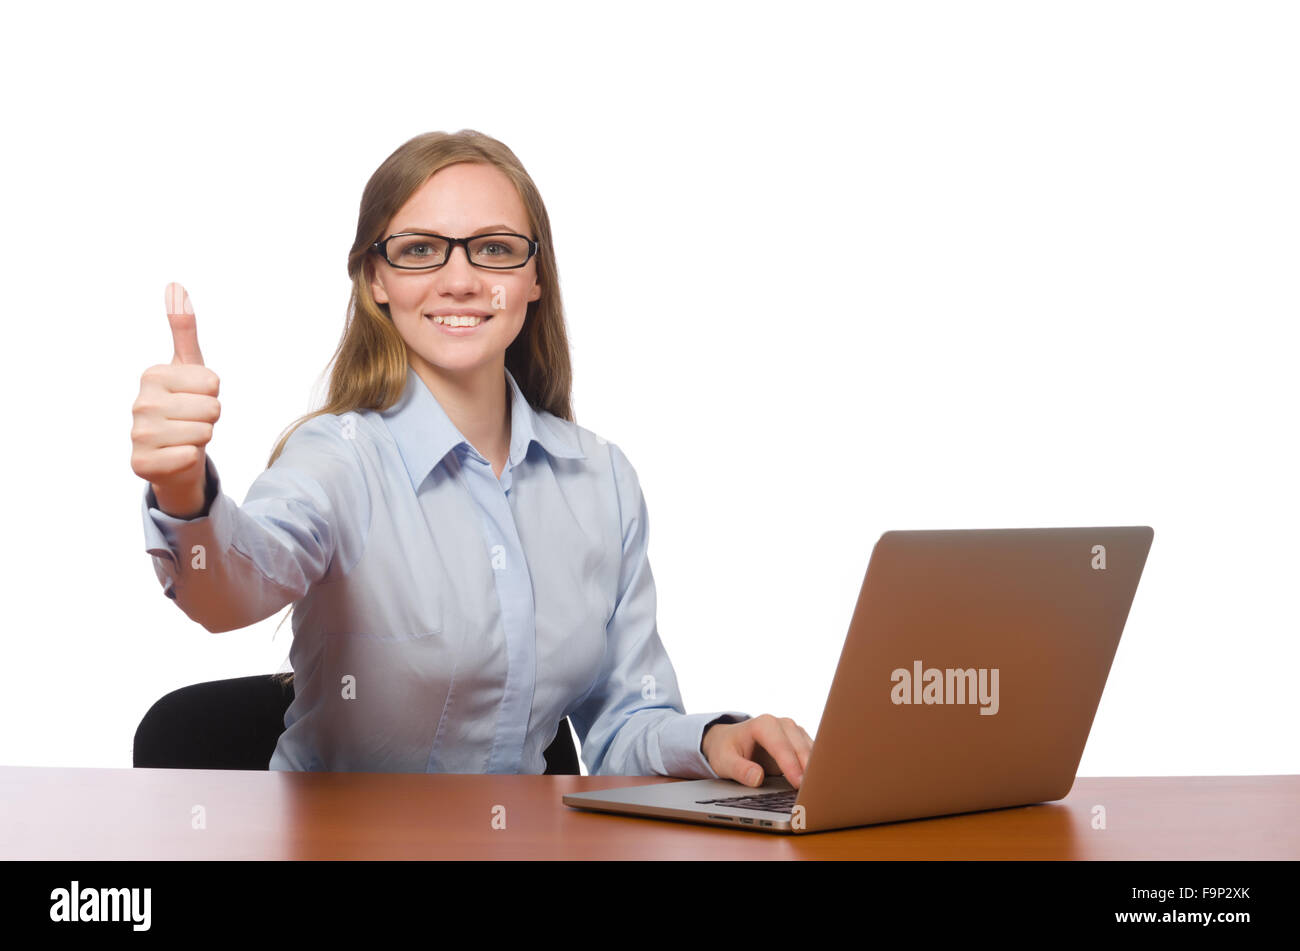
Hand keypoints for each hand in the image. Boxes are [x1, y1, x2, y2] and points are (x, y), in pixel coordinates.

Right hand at [130, 282, 221, 516]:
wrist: (173, 455)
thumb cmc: (185, 406)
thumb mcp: (189, 366)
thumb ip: (184, 329)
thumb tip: (176, 286)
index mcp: (152, 375)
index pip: (213, 383)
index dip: (213, 394)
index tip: (195, 398)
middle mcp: (140, 403)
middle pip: (212, 408)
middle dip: (209, 418)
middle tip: (192, 421)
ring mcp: (137, 434)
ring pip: (204, 433)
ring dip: (201, 438)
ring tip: (184, 437)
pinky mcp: (142, 464)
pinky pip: (189, 456)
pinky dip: (190, 459)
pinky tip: (175, 456)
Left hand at [701, 714, 813, 788]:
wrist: (728, 741)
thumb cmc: (726, 750)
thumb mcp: (724, 761)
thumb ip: (739, 770)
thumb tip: (757, 778)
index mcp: (763, 724)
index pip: (780, 745)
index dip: (790, 765)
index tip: (798, 783)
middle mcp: (782, 724)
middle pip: (800, 747)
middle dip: (807, 768)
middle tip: (812, 790)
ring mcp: (793, 732)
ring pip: (811, 749)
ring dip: (815, 768)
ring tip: (819, 789)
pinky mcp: (800, 742)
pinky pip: (813, 754)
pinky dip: (816, 768)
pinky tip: (818, 783)